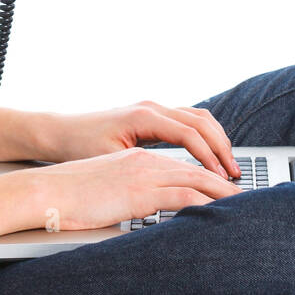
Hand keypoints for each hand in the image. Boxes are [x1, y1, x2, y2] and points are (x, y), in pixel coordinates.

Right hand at [24, 147, 241, 232]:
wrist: (43, 192)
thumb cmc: (65, 198)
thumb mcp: (103, 196)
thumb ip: (127, 201)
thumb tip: (142, 217)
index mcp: (138, 161)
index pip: (185, 167)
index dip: (212, 178)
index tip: (230, 192)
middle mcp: (146, 162)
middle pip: (199, 169)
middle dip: (228, 184)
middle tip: (252, 199)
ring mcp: (144, 174)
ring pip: (198, 180)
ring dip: (226, 194)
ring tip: (248, 208)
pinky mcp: (139, 191)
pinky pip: (184, 197)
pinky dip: (208, 206)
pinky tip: (222, 216)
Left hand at [46, 101, 240, 178]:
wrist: (59, 132)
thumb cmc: (79, 147)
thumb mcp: (111, 160)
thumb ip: (143, 169)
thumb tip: (172, 186)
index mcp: (144, 116)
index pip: (190, 134)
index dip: (210, 158)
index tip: (222, 179)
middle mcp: (152, 107)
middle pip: (202, 122)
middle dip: (222, 149)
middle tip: (235, 175)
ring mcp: (153, 108)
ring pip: (199, 118)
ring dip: (217, 140)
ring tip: (228, 167)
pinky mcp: (152, 116)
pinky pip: (188, 120)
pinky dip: (204, 136)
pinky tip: (209, 156)